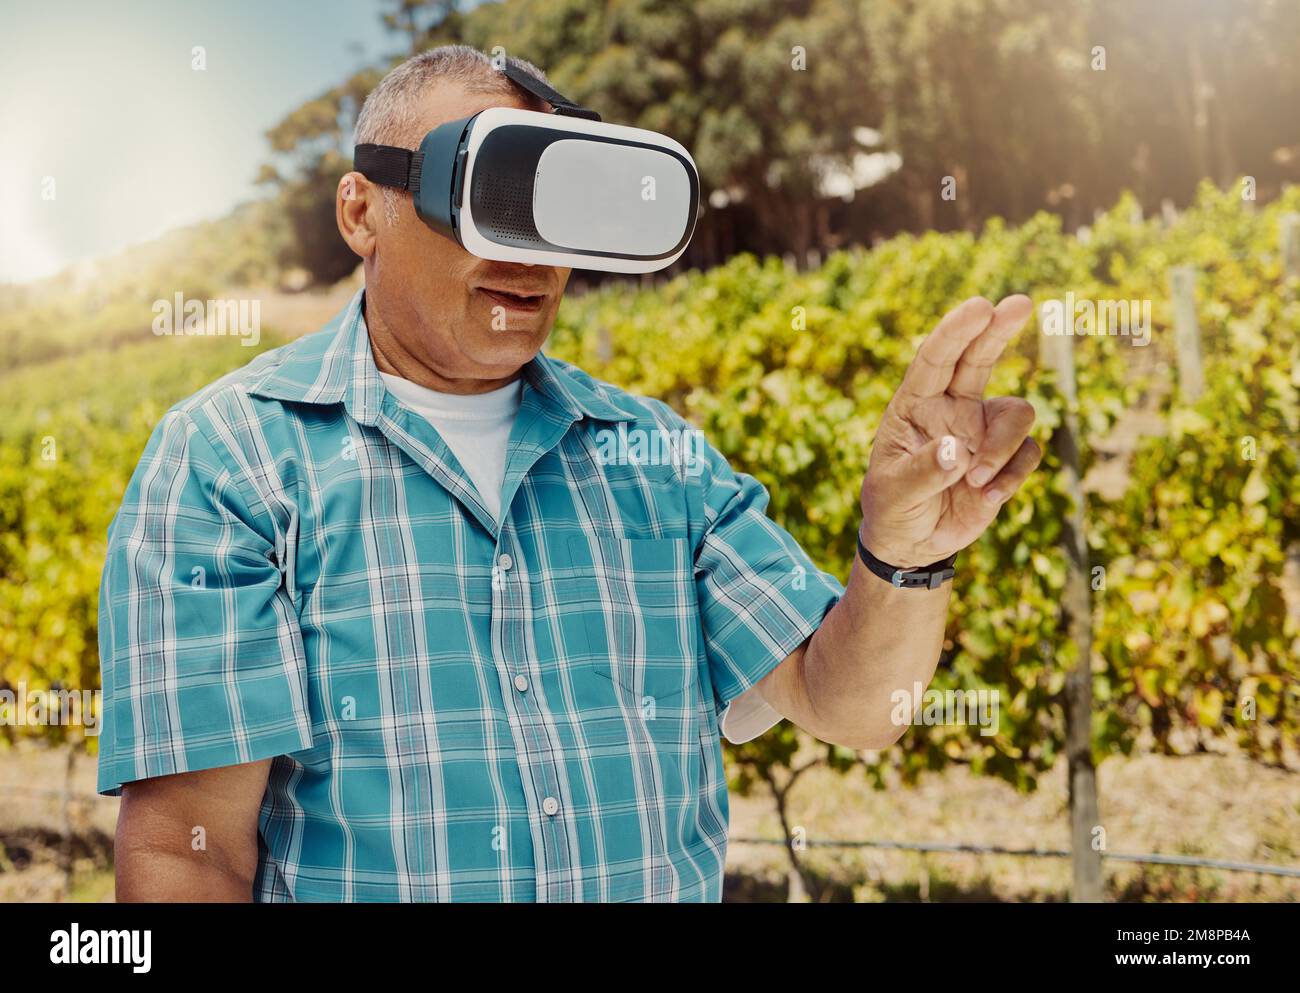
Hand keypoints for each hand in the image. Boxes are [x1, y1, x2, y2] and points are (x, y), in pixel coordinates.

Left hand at [859, 295, 1041, 568]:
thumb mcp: (896, 493)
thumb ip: (925, 472)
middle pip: (980, 358)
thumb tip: (959, 449)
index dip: (956, 331)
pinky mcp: (1005, 458)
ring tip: (974, 481)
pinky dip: (1012, 477)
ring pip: (1017, 413)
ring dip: (1003, 447)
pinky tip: (984, 498)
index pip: (935, 360)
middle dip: (999, 330)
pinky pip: (1027, 453)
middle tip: (1020, 303)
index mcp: (915, 405)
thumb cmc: (893, 508)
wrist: (913, 543)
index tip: (979, 306)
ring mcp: (982, 431)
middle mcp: (952, 409)